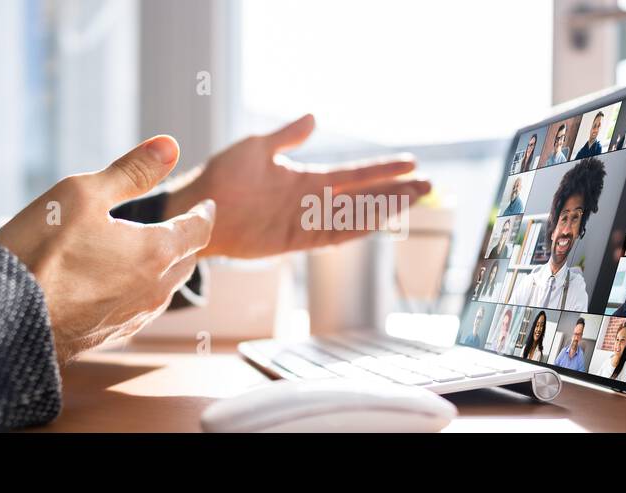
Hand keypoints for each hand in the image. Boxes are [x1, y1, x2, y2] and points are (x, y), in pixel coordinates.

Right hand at [0, 136, 214, 365]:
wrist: (6, 318)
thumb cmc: (42, 252)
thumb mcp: (83, 194)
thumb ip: (131, 170)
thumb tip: (170, 145)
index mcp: (156, 252)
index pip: (198, 230)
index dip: (204, 214)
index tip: (207, 206)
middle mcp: (155, 289)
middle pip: (187, 260)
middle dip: (187, 240)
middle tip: (183, 226)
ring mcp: (134, 316)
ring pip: (166, 287)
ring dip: (168, 266)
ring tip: (156, 251)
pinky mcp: (112, 333)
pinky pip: (142, 307)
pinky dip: (144, 288)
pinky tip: (125, 283)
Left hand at [165, 114, 430, 258]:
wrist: (197, 208)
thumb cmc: (222, 177)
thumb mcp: (256, 148)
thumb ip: (287, 137)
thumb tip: (313, 118)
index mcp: (307, 179)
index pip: (354, 174)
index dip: (383, 169)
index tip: (411, 163)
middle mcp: (312, 202)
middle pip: (363, 196)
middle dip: (394, 191)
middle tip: (428, 185)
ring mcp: (305, 222)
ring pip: (354, 217)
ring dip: (383, 209)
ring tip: (412, 200)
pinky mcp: (293, 241)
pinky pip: (332, 236)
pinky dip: (355, 229)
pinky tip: (377, 222)